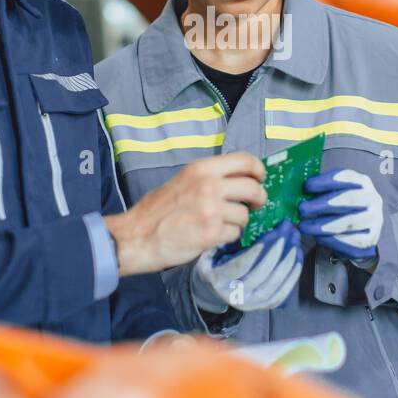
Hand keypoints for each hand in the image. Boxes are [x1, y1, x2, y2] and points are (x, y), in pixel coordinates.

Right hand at [104, 152, 265, 275]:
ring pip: (245, 215)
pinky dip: (227, 237)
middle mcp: (210, 185)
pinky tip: (212, 236)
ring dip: (237, 222)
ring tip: (220, 224)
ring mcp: (212, 209)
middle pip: (253, 188)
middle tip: (254, 205)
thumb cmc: (155, 211)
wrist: (137, 236)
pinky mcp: (212, 233)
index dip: (258, 170)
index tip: (260, 179)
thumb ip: (208, 179)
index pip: (245, 160)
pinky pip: (234, 233)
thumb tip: (235, 182)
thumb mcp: (182, 181)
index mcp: (202, 169)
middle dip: (258, 198)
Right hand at [192, 219, 302, 313]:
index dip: (256, 252)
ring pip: (273, 285)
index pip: (240, 266)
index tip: (268, 236)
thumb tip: (245, 226)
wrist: (211, 291)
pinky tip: (297, 262)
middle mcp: (234, 295)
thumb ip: (223, 242)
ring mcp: (250, 304)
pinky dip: (292, 278)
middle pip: (260, 275)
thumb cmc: (212, 266)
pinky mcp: (262, 307)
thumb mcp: (209, 252)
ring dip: (287, 264)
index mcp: (218, 280)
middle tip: (286, 235)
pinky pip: (281, 295)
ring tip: (295, 246)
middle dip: (276, 253)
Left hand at [297, 168, 382, 262]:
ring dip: (324, 225)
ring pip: (349, 222)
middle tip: (302, 209)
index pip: (346, 176)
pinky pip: (352, 240)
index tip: (307, 186)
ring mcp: (375, 219)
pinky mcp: (371, 238)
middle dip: (323, 204)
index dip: (326, 181)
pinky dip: (333, 239)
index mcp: (362, 182)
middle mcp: (372, 199)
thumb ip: (321, 192)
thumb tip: (299, 192)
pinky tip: (318, 238)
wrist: (360, 233)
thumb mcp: (335, 195)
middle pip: (348, 199)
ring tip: (305, 227)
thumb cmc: (343, 209)